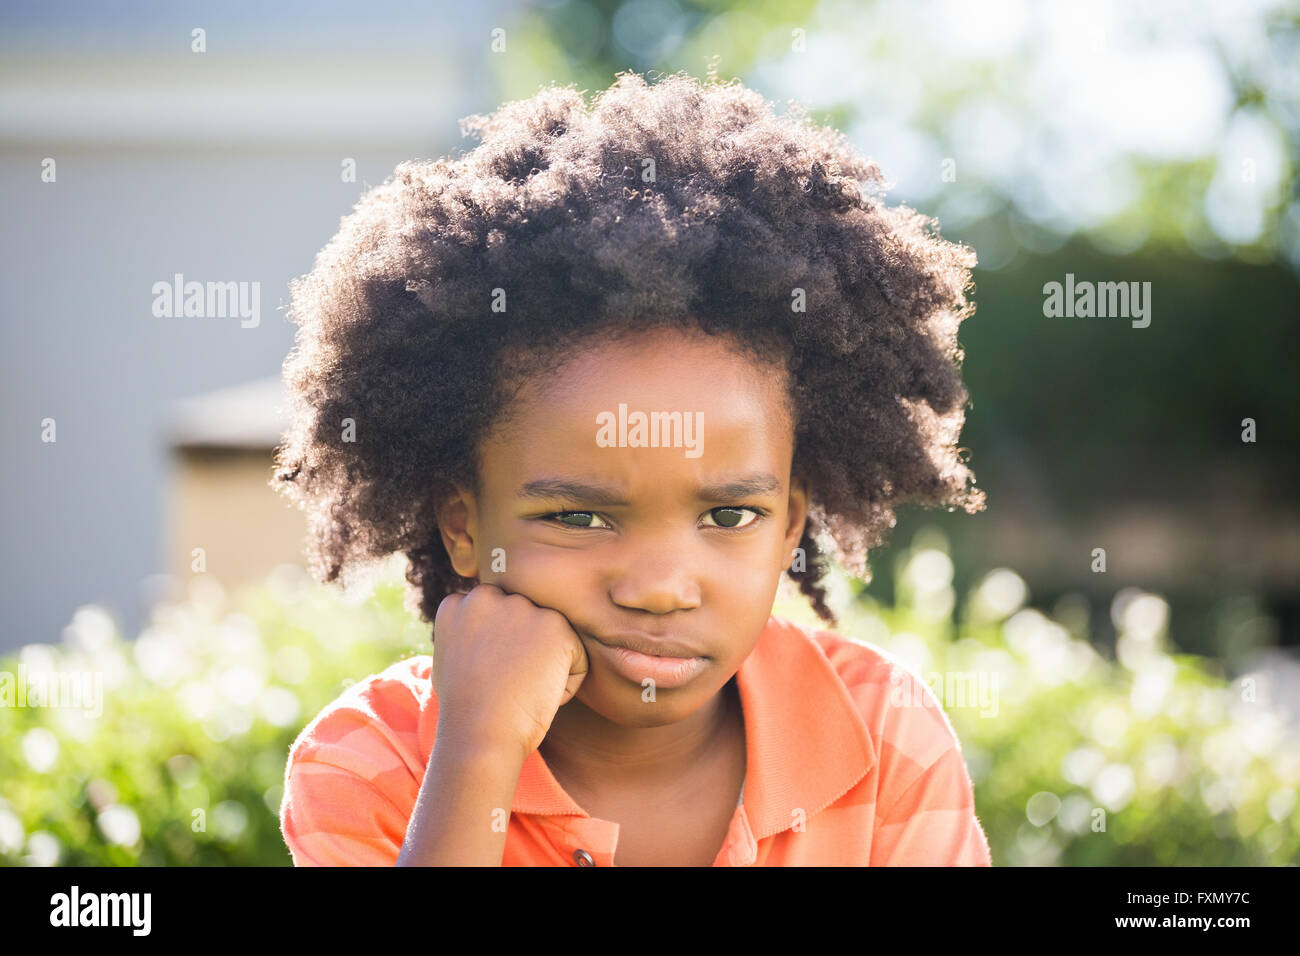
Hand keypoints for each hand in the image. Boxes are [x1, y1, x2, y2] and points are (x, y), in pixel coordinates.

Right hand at [430, 583, 588, 762]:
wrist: (481, 734)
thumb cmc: (466, 712)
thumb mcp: (452, 660)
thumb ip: (469, 632)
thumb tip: (486, 629)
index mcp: (459, 603)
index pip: (495, 615)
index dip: (497, 651)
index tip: (488, 676)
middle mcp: (487, 596)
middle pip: (525, 620)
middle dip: (524, 650)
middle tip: (507, 684)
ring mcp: (522, 608)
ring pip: (552, 636)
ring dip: (546, 664)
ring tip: (522, 689)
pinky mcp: (554, 625)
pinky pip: (576, 654)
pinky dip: (567, 682)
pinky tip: (539, 695)